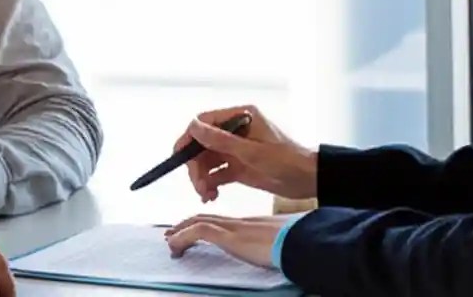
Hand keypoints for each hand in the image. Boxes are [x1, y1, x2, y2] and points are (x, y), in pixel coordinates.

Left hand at [165, 214, 292, 268]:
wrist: (302, 241)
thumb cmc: (298, 244)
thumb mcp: (283, 245)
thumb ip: (274, 246)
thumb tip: (278, 254)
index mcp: (251, 225)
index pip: (221, 221)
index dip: (203, 223)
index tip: (191, 231)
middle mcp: (239, 222)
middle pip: (206, 218)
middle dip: (186, 225)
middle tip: (172, 234)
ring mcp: (234, 227)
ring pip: (198, 222)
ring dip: (180, 231)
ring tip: (170, 242)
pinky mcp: (230, 236)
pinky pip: (198, 232)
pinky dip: (183, 237)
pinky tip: (175, 246)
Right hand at [174, 105, 316, 202]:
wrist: (310, 181)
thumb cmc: (287, 161)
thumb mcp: (251, 152)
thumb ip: (220, 140)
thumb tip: (192, 126)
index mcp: (240, 117)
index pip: (205, 122)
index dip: (189, 138)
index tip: (179, 156)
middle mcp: (235, 131)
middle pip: (202, 144)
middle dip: (196, 165)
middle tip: (198, 185)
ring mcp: (236, 150)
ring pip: (207, 161)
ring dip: (201, 177)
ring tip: (206, 194)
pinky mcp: (239, 167)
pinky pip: (216, 174)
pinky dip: (210, 185)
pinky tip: (211, 196)